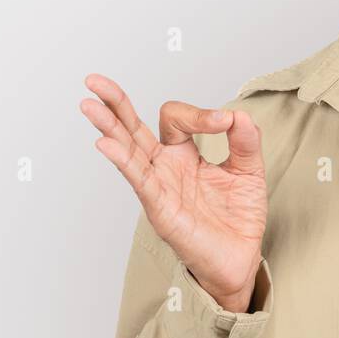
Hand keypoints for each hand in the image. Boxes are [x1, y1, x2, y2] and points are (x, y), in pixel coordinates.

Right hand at [80, 73, 266, 312]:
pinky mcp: (160, 208)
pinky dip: (122, 160)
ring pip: (127, 150)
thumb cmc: (238, 216)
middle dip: (114, 103)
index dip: (199, 113)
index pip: (175, 118)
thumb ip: (245, 141)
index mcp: (183, 153)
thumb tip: (237, 114)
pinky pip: (138, 179)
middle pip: (132, 127)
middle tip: (94, 81)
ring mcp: (158, 186)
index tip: (225, 122)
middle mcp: (164, 166)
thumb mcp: (249, 170)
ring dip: (109, 126)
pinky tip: (106, 142)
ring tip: (89, 105)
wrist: (241, 257)